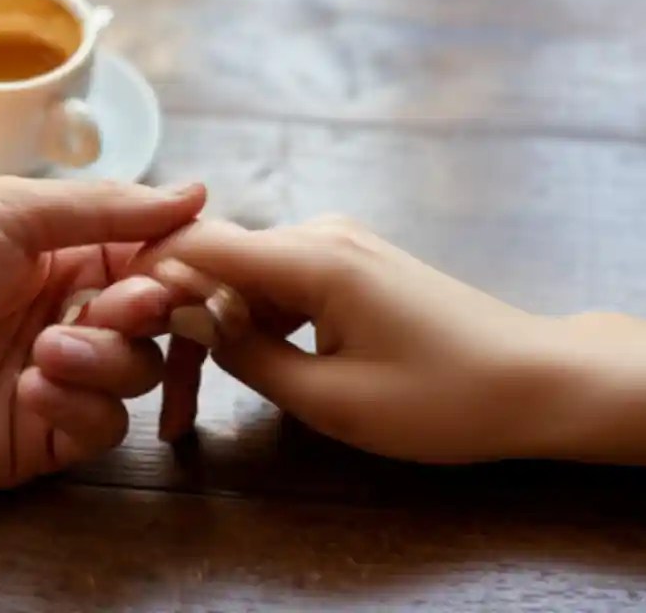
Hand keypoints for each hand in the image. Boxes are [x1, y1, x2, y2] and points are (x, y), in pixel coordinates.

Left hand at [0, 177, 204, 490]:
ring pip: (139, 374)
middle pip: (159, 320)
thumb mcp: (7, 214)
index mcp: (66, 256)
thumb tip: (194, 193)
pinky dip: (81, 406)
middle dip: (146, 313)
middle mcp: (71, 315)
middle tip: (115, 308)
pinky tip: (30, 390)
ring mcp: (60, 378)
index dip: (177, 263)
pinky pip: (103, 427)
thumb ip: (104, 208)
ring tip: (45, 352)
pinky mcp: (44, 436)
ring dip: (106, 360)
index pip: (154, 257)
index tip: (180, 266)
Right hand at [131, 216, 569, 463]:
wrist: (535, 382)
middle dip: (181, 331)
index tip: (110, 332)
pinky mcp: (352, 268)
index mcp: (314, 257)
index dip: (145, 281)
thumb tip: (182, 319)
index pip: (198, 245)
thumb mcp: (332, 397)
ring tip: (193, 410)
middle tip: (164, 408)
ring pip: (245, 284)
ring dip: (216, 338)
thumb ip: (247, 355)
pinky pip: (280, 291)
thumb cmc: (444, 398)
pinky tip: (246, 375)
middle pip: (217, 268)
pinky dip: (255, 331)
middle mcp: (321, 235)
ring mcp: (339, 247)